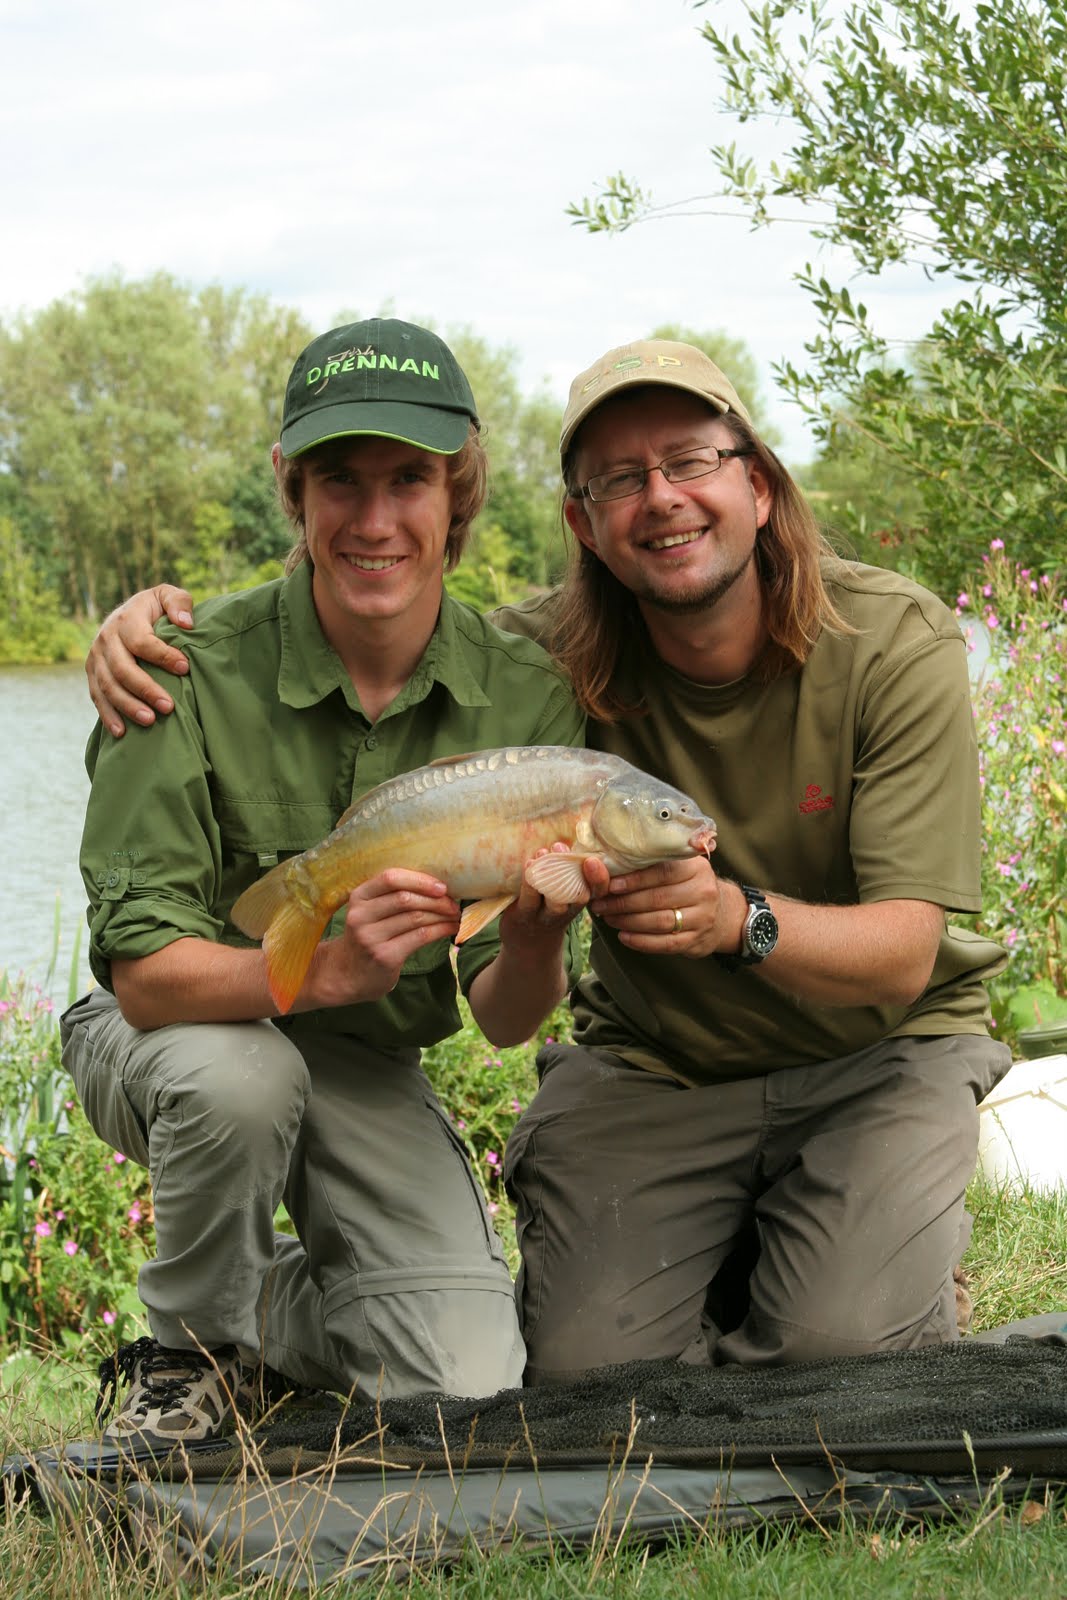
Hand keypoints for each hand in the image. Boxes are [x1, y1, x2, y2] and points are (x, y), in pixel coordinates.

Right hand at [87, 585, 195, 736]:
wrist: (128, 614)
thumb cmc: (156, 609)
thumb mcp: (167, 596)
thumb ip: (179, 603)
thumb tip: (185, 623)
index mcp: (126, 620)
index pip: (141, 641)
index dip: (162, 655)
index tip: (184, 668)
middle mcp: (106, 639)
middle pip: (123, 669)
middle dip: (145, 689)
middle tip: (168, 707)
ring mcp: (96, 658)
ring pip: (108, 686)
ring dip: (128, 706)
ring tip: (150, 721)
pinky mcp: (92, 674)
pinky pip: (97, 697)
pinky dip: (108, 716)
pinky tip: (122, 733)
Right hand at [306, 870, 460, 1006]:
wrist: (347, 974)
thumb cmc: (368, 936)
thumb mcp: (369, 911)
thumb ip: (392, 895)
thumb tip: (436, 884)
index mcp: (358, 897)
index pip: (390, 878)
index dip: (419, 880)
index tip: (441, 886)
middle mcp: (361, 916)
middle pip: (406, 899)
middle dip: (436, 900)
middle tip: (453, 903)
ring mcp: (371, 937)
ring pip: (416, 918)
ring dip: (442, 915)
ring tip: (455, 915)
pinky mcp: (385, 956)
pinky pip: (420, 937)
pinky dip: (440, 930)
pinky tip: (450, 929)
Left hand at [500, 842, 589, 952]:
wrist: (527, 942)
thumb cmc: (546, 907)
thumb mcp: (563, 890)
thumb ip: (566, 868)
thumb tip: (568, 836)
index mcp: (580, 900)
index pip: (599, 890)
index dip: (600, 877)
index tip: (593, 859)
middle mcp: (567, 910)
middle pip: (579, 895)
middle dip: (571, 869)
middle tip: (561, 847)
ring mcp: (546, 916)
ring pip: (554, 900)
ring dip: (548, 874)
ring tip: (542, 854)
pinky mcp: (524, 917)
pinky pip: (529, 899)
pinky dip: (529, 881)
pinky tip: (528, 865)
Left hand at [588, 856, 738, 957]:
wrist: (723, 914)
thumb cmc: (689, 886)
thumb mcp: (681, 868)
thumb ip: (654, 865)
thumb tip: (610, 865)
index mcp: (696, 868)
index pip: (662, 872)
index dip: (634, 879)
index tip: (610, 884)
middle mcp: (703, 891)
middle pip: (658, 898)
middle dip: (624, 902)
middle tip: (601, 904)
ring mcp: (702, 918)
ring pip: (660, 922)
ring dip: (629, 922)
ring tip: (609, 918)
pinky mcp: (697, 940)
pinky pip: (666, 943)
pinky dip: (642, 942)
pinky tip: (624, 937)